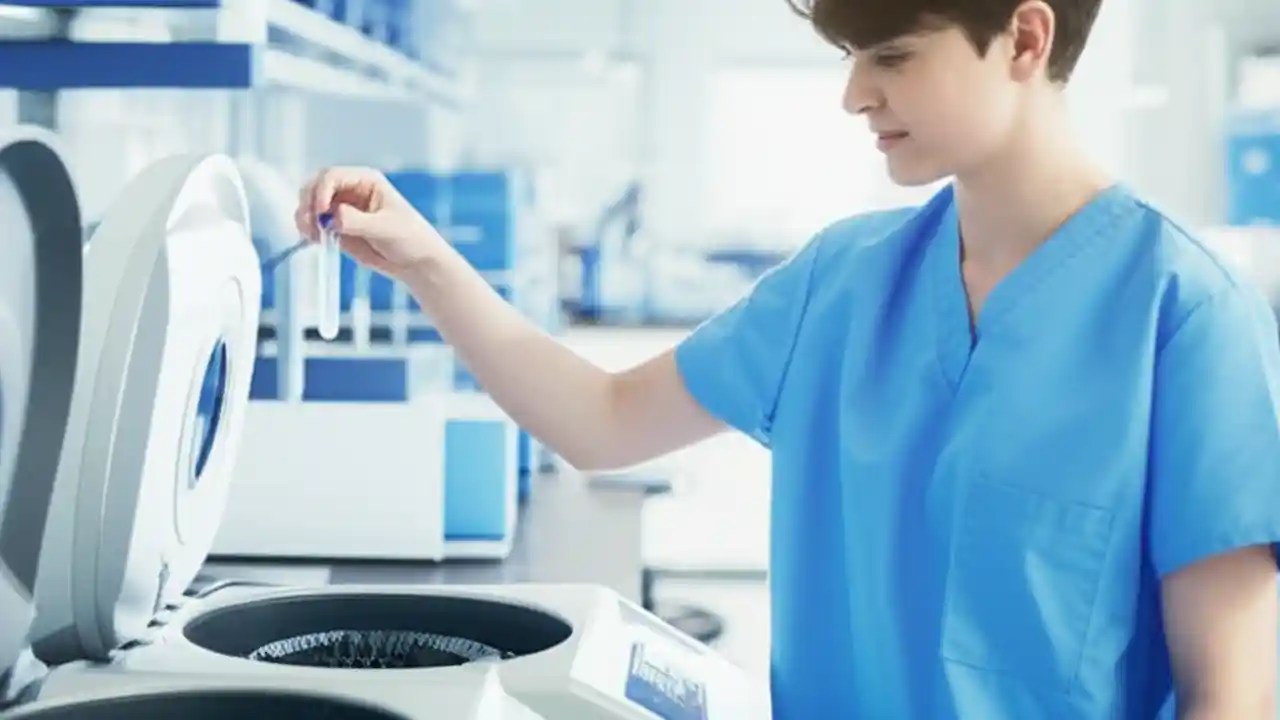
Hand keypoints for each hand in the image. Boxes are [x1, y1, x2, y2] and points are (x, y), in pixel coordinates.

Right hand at [295, 166, 445, 278]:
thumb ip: (358, 221)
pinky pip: (313, 223)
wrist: (416, 262)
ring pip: (310, 204)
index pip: (331, 176)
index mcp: (365, 180)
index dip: (321, 191)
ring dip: (304, 217)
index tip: (322, 213)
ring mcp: (341, 208)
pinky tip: (315, 240)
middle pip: (314, 186)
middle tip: (311, 225)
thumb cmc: (410, 238)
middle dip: (308, 203)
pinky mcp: (336, 226)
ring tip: (312, 235)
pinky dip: (308, 229)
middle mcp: (350, 190)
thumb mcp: (386, 228)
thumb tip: (332, 216)